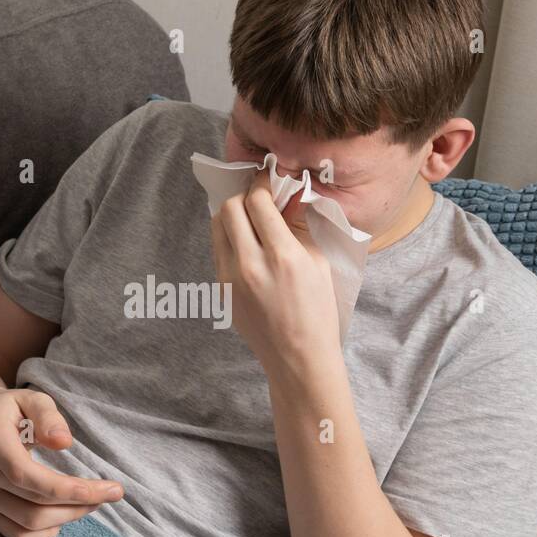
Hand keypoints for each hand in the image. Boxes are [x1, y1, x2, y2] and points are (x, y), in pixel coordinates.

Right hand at [0, 387, 123, 536]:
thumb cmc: (10, 410)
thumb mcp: (31, 399)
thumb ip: (48, 416)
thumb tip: (63, 442)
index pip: (26, 474)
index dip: (65, 488)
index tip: (102, 489)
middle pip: (33, 503)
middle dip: (78, 503)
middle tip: (108, 493)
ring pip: (28, 523)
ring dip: (67, 517)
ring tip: (90, 502)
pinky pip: (17, 535)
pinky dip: (45, 533)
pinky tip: (63, 515)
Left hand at [211, 171, 341, 380]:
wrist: (298, 358)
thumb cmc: (318, 312)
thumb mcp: (319, 264)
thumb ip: (299, 228)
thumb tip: (290, 196)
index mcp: (282, 256)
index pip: (258, 202)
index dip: (262, 183)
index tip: (269, 179)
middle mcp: (251, 265)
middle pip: (229, 208)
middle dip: (243, 195)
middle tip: (258, 197)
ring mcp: (230, 280)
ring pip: (217, 227)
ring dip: (232, 215)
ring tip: (249, 217)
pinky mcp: (220, 291)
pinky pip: (218, 251)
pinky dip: (230, 238)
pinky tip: (246, 243)